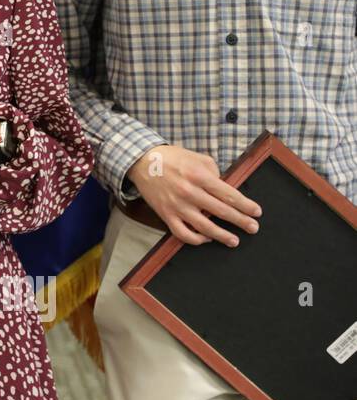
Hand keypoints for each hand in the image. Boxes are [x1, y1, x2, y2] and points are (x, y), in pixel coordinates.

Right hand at [127, 145, 259, 246]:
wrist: (143, 162)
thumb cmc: (173, 159)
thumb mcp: (198, 158)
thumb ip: (214, 173)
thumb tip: (226, 189)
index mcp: (199, 176)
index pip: (229, 194)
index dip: (245, 205)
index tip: (256, 212)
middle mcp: (189, 192)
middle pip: (221, 211)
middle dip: (241, 221)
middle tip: (253, 228)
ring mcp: (177, 206)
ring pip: (204, 227)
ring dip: (222, 236)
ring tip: (234, 240)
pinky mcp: (166, 215)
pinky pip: (183, 233)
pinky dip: (197, 239)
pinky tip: (206, 238)